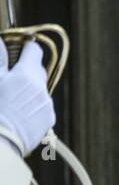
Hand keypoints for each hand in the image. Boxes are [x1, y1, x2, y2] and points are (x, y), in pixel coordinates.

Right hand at [0, 41, 54, 155]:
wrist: (1, 142)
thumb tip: (0, 42)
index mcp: (27, 75)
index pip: (34, 51)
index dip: (25, 49)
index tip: (18, 50)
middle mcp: (41, 88)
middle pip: (37, 70)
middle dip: (25, 71)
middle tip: (9, 78)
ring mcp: (46, 105)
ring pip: (39, 90)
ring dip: (28, 90)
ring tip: (10, 101)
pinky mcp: (48, 120)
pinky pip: (42, 106)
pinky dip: (32, 106)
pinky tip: (18, 114)